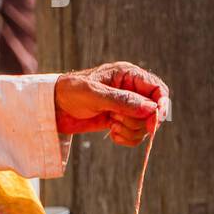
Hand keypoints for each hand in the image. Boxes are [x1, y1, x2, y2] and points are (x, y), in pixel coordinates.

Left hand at [54, 61, 168, 146]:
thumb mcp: (95, 95)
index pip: (157, 89)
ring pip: (144, 126)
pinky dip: (125, 138)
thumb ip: (123, 101)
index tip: (154, 122)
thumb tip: (151, 108)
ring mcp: (126, 107)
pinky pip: (135, 136)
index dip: (161, 105)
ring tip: (110, 124)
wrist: (52, 108)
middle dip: (137, 121)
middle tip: (115, 119)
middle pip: (153, 112)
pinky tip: (110, 133)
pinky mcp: (119, 121)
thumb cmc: (71, 93)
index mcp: (128, 75)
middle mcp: (130, 90)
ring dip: (129, 130)